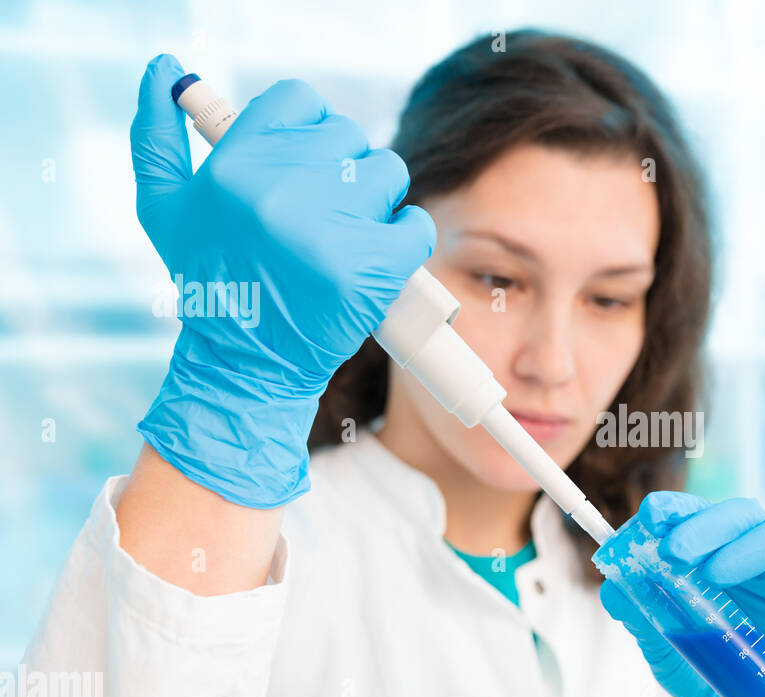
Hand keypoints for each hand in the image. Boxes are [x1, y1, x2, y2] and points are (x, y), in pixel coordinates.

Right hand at [130, 54, 435, 506]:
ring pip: (387, 173)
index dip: (310, 127)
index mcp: (234, 165)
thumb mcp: (164, 208)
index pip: (298, 100)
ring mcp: (330, 229)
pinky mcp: (372, 267)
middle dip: (342, 170)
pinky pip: (415, 224)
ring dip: (377, 200)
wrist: (245, 363)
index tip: (308, 161)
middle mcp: (280, 190)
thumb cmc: (210, 281)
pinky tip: (381, 255)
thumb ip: (157, 136)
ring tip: (351, 234)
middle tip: (326, 211)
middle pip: (347, 136)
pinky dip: (406, 238)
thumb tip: (166, 73)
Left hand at [600, 491, 764, 696]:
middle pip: (743, 515)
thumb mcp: (671, 656)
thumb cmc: (709, 682)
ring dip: (754, 541)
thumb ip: (647, 621)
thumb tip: (614, 590)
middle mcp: (759, 555)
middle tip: (674, 552)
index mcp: (717, 556)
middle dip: (707, 525)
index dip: (678, 509)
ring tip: (715, 574)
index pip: (700, 516)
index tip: (651, 517)